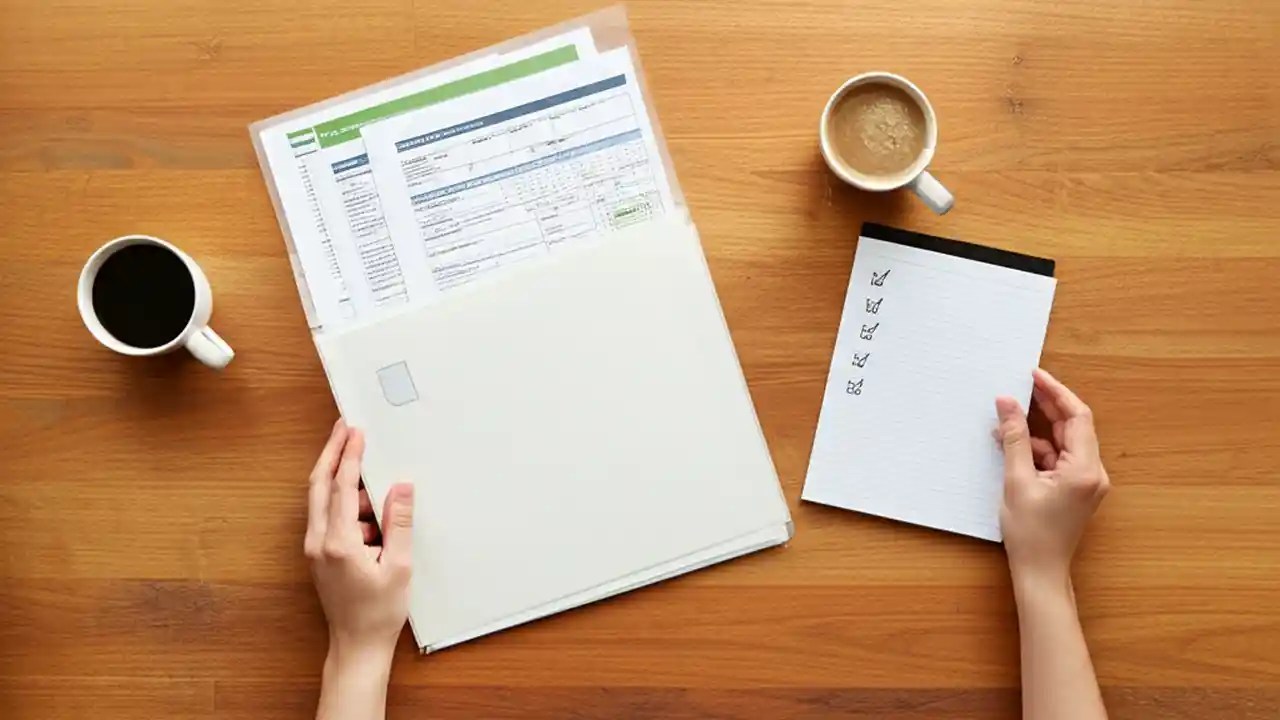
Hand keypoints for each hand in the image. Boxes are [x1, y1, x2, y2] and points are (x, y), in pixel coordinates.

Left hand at [305, 420, 414, 665]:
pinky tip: (371, 515)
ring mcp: (315, 549)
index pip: (340, 487)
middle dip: (332, 453)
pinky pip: (328, 518)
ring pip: (322, 501)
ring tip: (375, 487)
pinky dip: (345, 505)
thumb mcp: (399, 566)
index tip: (356, 433)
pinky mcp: (319, 555)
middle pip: (319, 485)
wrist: (357, 647)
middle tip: (344, 428)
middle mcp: (318, 542)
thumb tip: (402, 488)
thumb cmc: (378, 613)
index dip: (349, 456)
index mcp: (337, 543)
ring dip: (343, 483)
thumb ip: (399, 523)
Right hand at [996, 368, 1109, 586]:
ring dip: (1037, 430)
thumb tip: (1007, 403)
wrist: (1041, 572)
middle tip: (1020, 387)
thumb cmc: (1030, 533)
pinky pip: (1059, 458)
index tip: (1034, 375)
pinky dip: (1038, 449)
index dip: (1056, 391)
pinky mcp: (1077, 488)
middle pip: (1073, 426)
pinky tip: (1013, 446)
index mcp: (1085, 469)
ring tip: (1006, 421)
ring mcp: (1087, 481)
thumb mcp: (1017, 480)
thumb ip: (1014, 438)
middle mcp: (1093, 472)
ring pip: (1063, 441)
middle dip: (1046, 406)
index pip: (1077, 416)